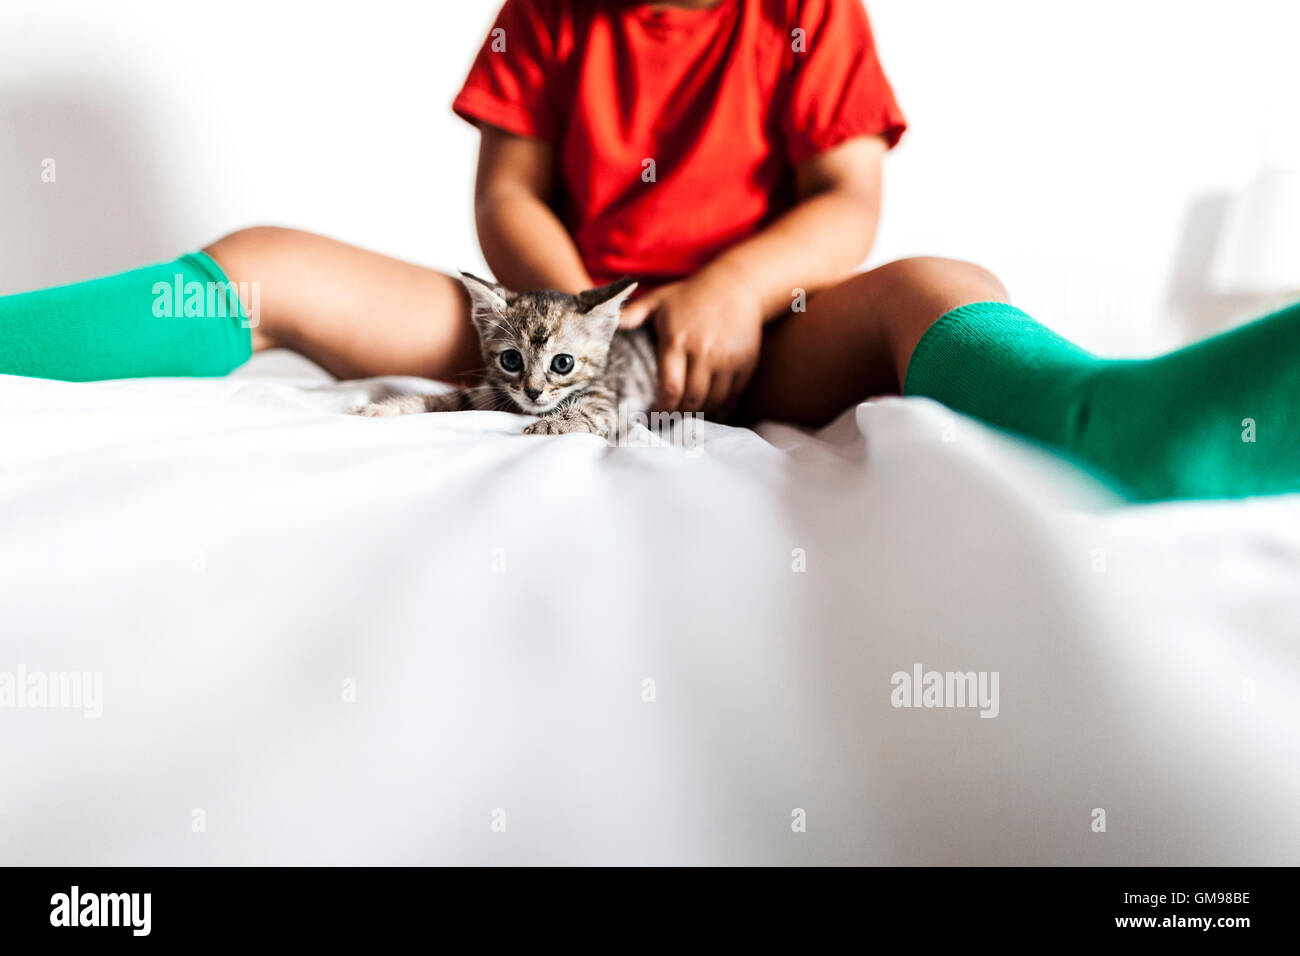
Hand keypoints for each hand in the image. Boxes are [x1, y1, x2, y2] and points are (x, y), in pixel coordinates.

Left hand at [619, 265, 763, 415]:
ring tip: (690, 413)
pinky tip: (712, 407)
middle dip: (680, 414)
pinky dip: (723, 406)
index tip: (655, 414)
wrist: (735, 285)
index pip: (670, 388)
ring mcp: (727, 359)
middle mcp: (704, 352)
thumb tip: (607, 325)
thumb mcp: (658, 300)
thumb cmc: (690, 295)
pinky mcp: (746, 363)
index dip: (662, 408)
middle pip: (692, 400)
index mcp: (677, 340)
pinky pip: (734, 395)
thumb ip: (632, 315)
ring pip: (714, 401)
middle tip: (672, 419)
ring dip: (701, 412)